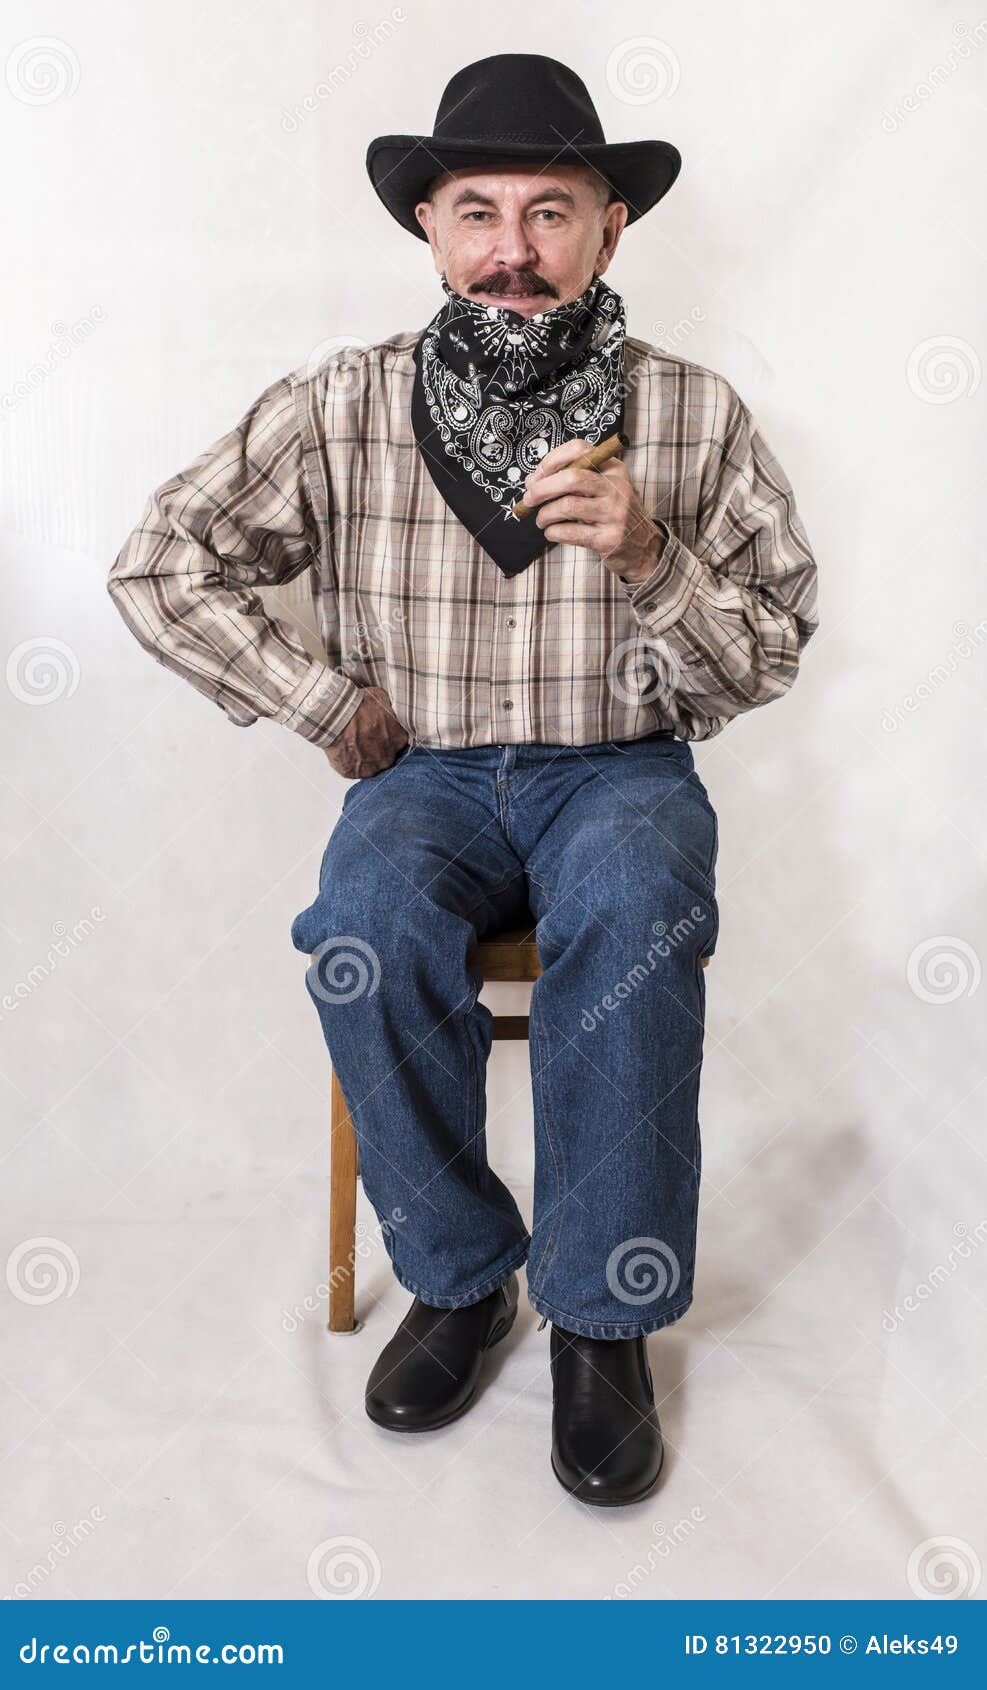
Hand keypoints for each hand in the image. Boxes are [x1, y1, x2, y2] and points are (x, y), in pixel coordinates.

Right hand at [322, 685, 408, 779]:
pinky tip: (342, 750)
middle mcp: (388, 757)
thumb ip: (390, 713)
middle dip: (375, 749)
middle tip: (362, 738)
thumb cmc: (359, 705)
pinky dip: (347, 762)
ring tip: (351, 744)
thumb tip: (389, 712)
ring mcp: (371, 767)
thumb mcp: (383, 700)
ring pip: (369, 765)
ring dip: (362, 758)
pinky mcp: (353, 773)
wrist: (339, 715)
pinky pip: (352, 770)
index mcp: (399, 740)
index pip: (396, 743)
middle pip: (384, 756)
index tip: (376, 732)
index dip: (385, 737)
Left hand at [521, 437, 665, 582]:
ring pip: (568, 506)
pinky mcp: (609, 539)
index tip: (538, 475)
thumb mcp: (600, 489)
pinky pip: (570, 532)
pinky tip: (552, 532)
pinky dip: (553, 532)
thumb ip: (568, 481)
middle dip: (542, 489)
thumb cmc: (613, 513)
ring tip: (541, 520)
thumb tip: (532, 481)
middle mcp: (616, 487)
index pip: (579, 450)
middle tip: (528, 499)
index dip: (552, 460)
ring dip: (545, 514)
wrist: (642, 546)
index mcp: (613, 469)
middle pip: (571, 478)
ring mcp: (614, 514)